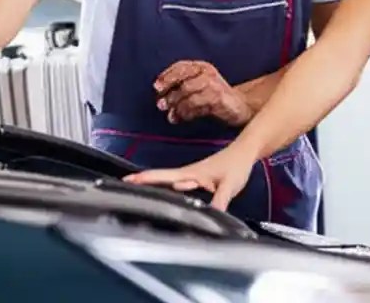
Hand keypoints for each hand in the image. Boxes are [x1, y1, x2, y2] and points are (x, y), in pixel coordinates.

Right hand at [124, 145, 254, 211]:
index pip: (163, 176)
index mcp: (191, 173)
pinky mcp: (198, 179)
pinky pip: (179, 184)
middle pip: (161, 178)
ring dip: (153, 183)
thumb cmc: (236, 165)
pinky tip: (164, 191)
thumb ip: (219, 201)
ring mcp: (192, 176)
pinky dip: (167, 186)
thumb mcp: (228, 186)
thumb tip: (211, 216)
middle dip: (142, 180)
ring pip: (168, 181)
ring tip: (136, 188)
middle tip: (123, 184)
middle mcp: (188, 173)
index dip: (145, 178)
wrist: (245, 153)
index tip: (127, 180)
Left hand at [154, 60, 252, 125]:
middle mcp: (208, 73)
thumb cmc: (215, 97)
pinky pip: (197, 104)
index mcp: (201, 67)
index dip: (167, 76)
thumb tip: (162, 102)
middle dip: (170, 92)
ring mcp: (214, 85)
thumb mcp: (198, 88)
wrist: (240, 106)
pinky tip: (183, 117)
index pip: (181, 66)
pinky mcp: (219, 98)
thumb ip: (181, 91)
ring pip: (189, 91)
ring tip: (172, 115)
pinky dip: (187, 112)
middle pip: (183, 78)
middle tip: (160, 105)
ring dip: (177, 105)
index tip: (156, 87)